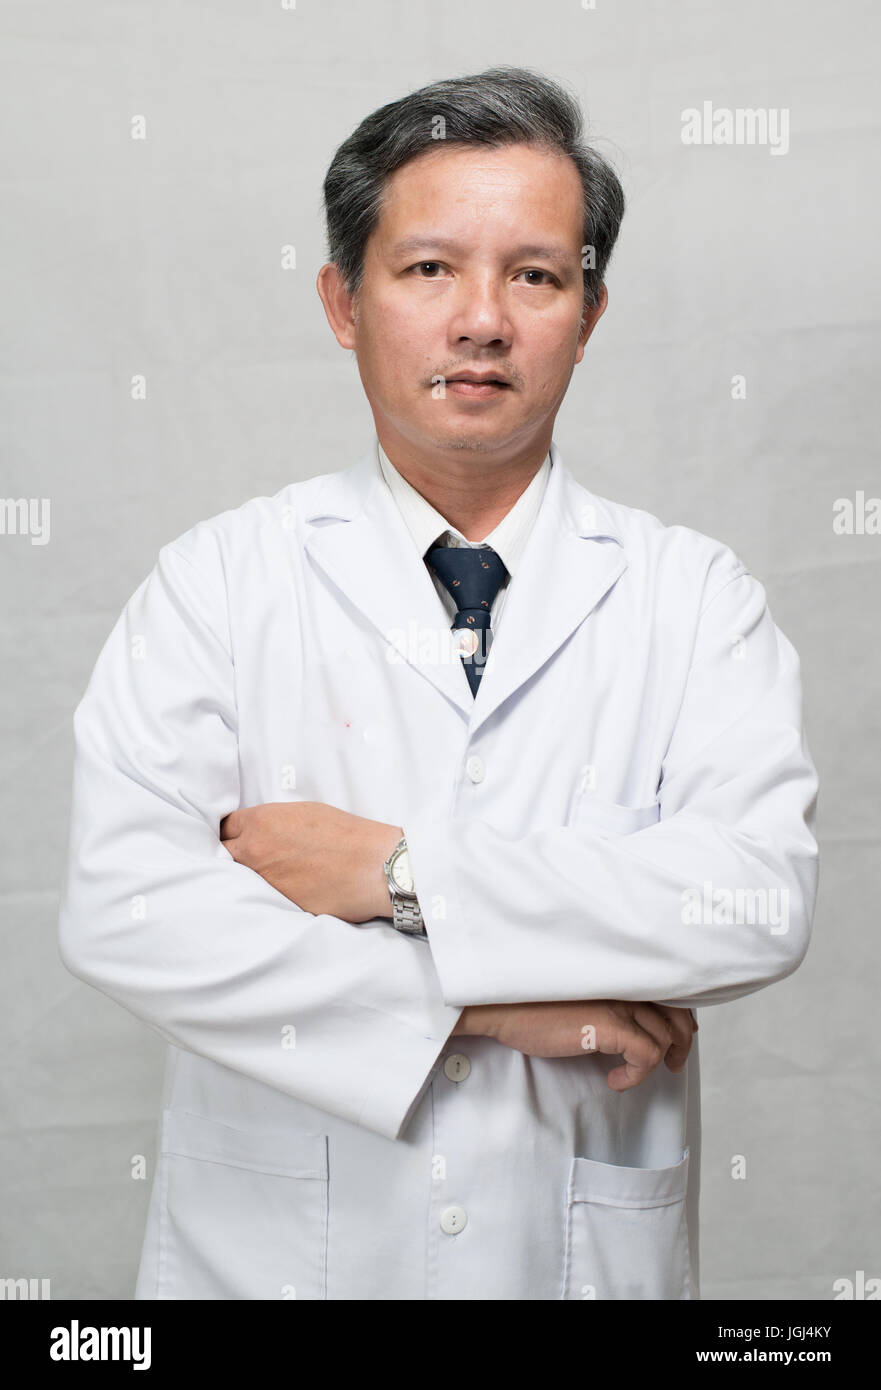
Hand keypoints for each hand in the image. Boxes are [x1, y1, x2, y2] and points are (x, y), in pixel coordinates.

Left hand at [219, 801, 401, 921]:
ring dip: (245, 878)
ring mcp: (264, 880)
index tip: (235, 838)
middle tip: (246, 858)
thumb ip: (273, 821)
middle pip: (222, 854)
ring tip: (267, 876)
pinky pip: (261, 899)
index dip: (230, 832)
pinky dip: (265, 896)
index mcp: (261, 822)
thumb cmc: (347, 835)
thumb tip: (261, 831)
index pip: (225, 827)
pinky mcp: (277, 904)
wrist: (374, 867)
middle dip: (230, 855)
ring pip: (238, 879)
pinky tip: (284, 891)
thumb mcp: (305, 812)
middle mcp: (255, 851)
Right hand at [453, 1000, 696, 1090]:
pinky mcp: (611, 1025)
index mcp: (619, 975)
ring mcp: (620, 1003)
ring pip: (666, 1037)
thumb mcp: (580, 998)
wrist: (503, 1006)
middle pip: (678, 1013)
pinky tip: (615, 1079)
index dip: (679, 1019)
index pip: (670, 992)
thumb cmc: (531, 1004)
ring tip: (630, 1074)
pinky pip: (646, 1056)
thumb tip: (630, 1028)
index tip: (674, 1040)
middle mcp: (626, 984)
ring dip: (655, 1063)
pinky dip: (636, 1075)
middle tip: (673, 1064)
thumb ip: (608, 1002)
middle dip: (682, 1042)